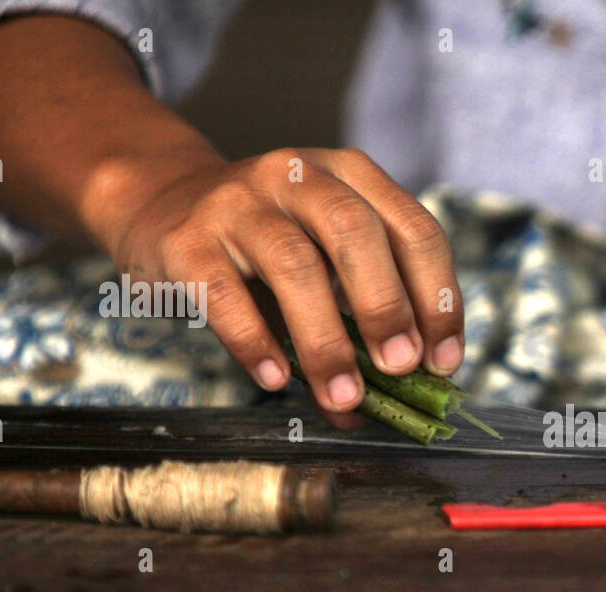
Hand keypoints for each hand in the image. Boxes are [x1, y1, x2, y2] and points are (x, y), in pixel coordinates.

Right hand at [104, 147, 462, 427]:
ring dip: (326, 340)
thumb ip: (361, 317)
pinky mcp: (187, 240)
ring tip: (343, 396)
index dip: (437, 298)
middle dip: (387, 307)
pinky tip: (277, 380)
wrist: (162, 205)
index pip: (415, 230)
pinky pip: (225, 294)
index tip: (444, 361)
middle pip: (356, 233)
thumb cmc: (265, 246)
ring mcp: (238, 203)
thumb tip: (389, 401)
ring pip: (294, 264)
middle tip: (399, 368)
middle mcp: (297, 176)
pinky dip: (256, 343)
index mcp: (350, 176)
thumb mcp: (324, 259)